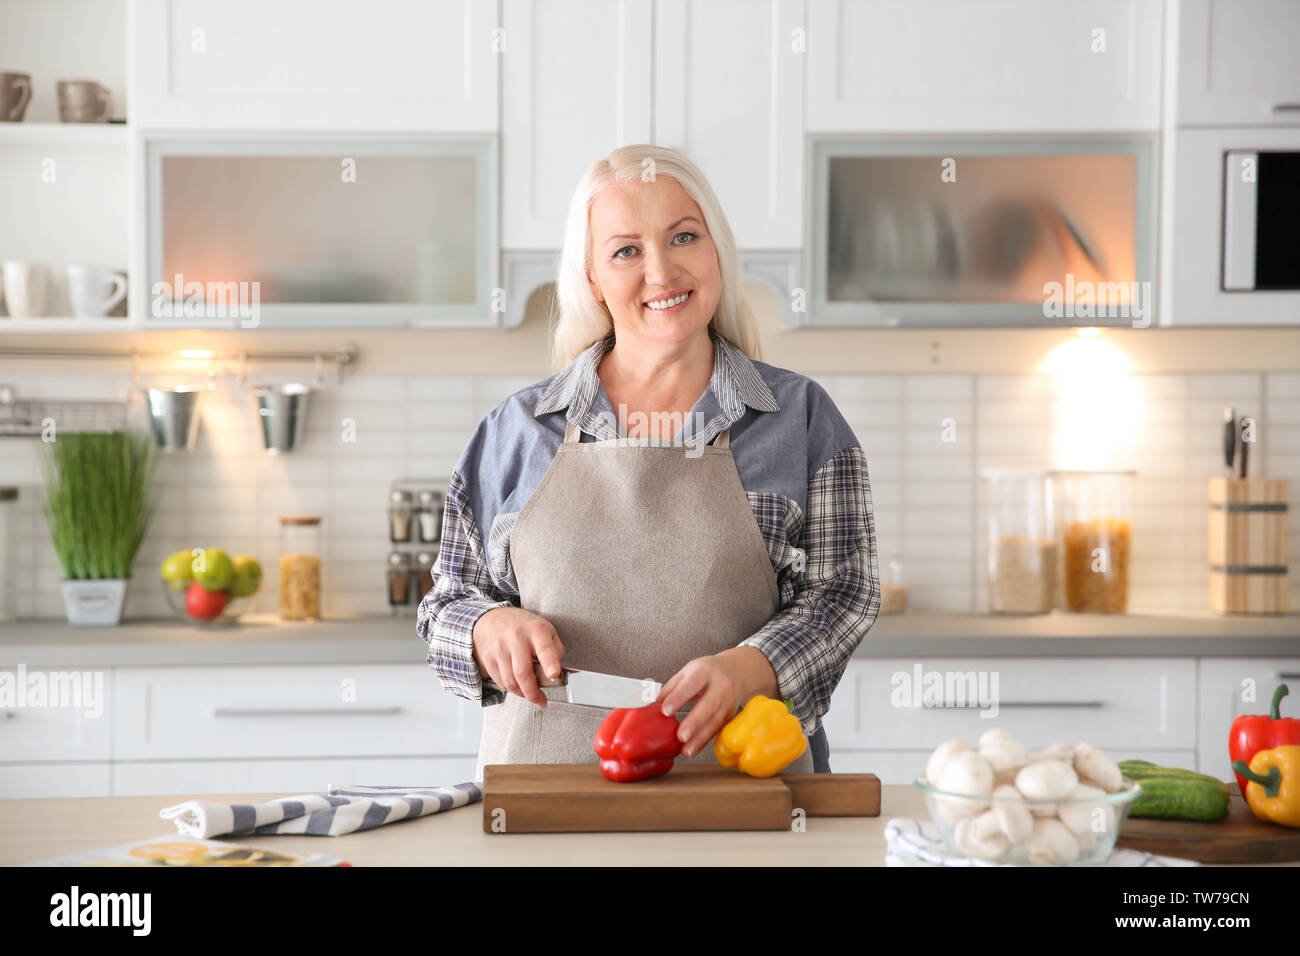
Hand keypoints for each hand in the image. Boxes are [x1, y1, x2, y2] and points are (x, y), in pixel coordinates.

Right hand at [471, 606, 564, 708]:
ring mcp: (500, 647)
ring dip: (522, 693)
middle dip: (533, 692)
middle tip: (541, 701)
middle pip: (523, 672)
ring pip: (510, 681)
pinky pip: (500, 682)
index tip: (554, 674)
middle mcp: (516, 637)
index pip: (544, 648)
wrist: (494, 618)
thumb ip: (557, 651)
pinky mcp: (488, 657)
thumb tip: (567, 673)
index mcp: (536, 630)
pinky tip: (517, 685)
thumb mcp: (547, 631)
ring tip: (530, 693)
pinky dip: (510, 688)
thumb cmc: (525, 627)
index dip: (550, 662)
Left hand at [656, 647, 775, 757]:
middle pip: (708, 705)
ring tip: (686, 750)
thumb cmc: (708, 672)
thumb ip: (671, 688)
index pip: (692, 684)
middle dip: (694, 722)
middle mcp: (720, 686)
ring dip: (700, 738)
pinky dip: (704, 741)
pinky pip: (716, 730)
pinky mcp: (729, 716)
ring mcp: (727, 702)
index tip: (665, 711)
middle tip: (681, 736)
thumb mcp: (688, 672)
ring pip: (715, 721)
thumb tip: (652, 704)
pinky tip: (693, 749)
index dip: (678, 697)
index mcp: (705, 671)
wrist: (737, 672)